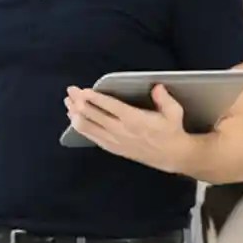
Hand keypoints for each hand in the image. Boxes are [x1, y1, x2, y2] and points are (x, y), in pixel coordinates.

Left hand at [65, 84, 194, 174]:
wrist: (172, 155)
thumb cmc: (171, 130)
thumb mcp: (174, 112)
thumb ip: (164, 99)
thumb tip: (157, 87)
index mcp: (135, 119)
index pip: (110, 107)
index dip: (95, 98)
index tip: (83, 90)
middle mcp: (121, 130)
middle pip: (93, 115)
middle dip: (79, 101)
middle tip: (70, 91)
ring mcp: (114, 140)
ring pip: (88, 127)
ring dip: (75, 114)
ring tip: (67, 102)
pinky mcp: (112, 148)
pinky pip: (91, 137)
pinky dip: (80, 127)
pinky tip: (73, 118)